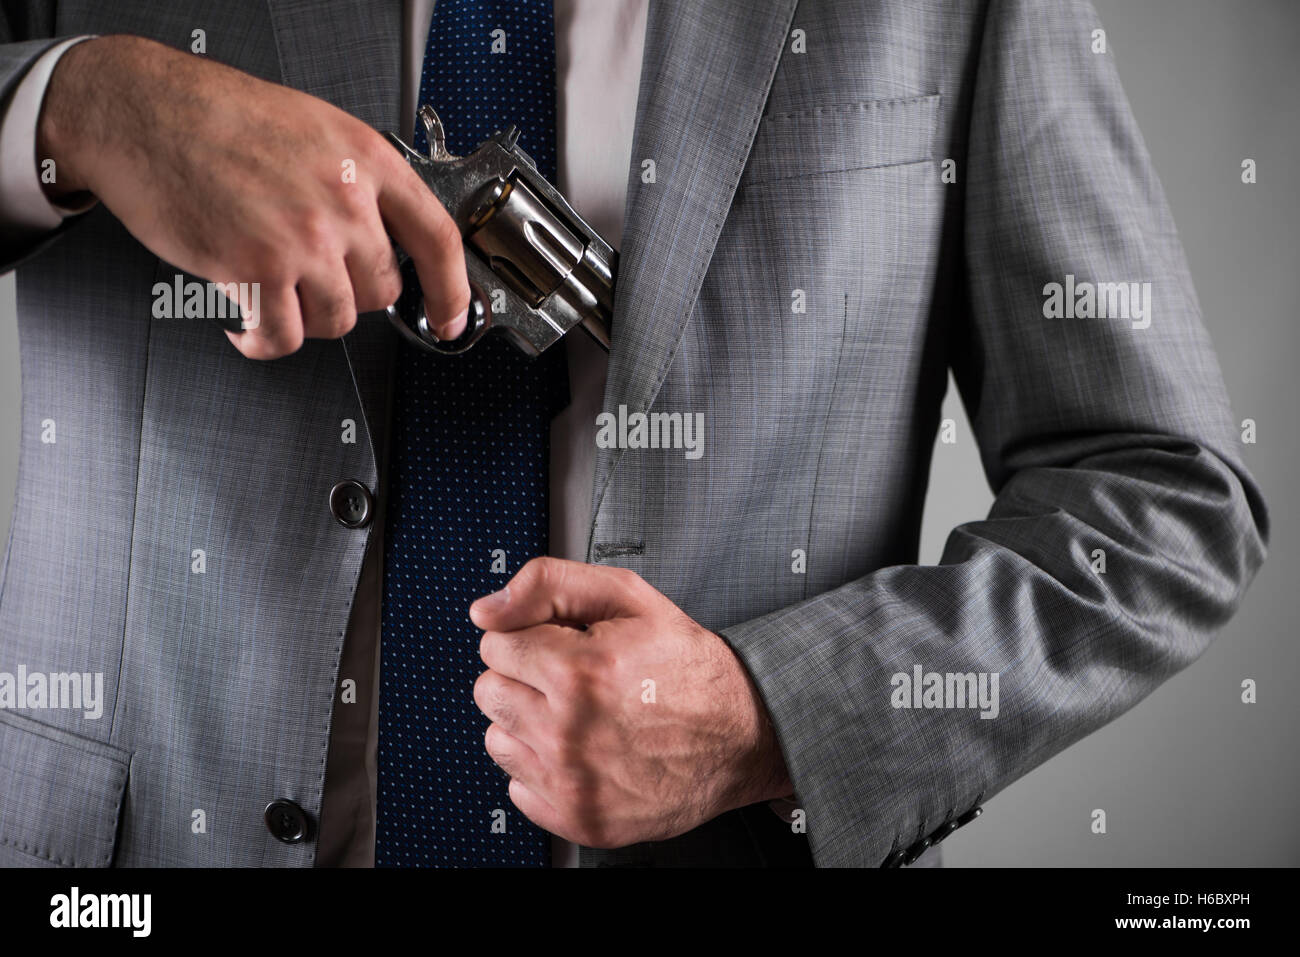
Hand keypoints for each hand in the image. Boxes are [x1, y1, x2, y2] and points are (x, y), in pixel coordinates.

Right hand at [36, 35, 469, 357]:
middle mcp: (343, 201)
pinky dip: (261, 341)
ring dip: (306, 317)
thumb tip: (384, 232)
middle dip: (349, 293)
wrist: (142, 110)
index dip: (452, 290)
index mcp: (367, 160)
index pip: (436, 239)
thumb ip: (358, 181)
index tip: (452, 320)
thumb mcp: (314, 128)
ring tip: (275, 292)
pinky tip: (245, 322)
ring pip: (336, 320)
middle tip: (312, 278)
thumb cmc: (218, 114)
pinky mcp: (257, 269)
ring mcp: (303, 238)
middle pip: (381, 290)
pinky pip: (282, 337)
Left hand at [469, 557, 792, 847]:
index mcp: (578, 673)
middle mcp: (569, 733)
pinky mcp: (580, 819)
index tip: (565, 644)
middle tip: (573, 678)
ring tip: (580, 715)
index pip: (495, 642)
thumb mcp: (628, 598)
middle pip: (489, 690)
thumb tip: (485, 610)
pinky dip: (543, 768)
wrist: (743, 733)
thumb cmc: (686, 665)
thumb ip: (548, 585)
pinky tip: (584, 751)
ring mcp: (573, 783)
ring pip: (497, 738)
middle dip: (523, 676)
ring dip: (528, 722)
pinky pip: (517, 786)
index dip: (531, 635)